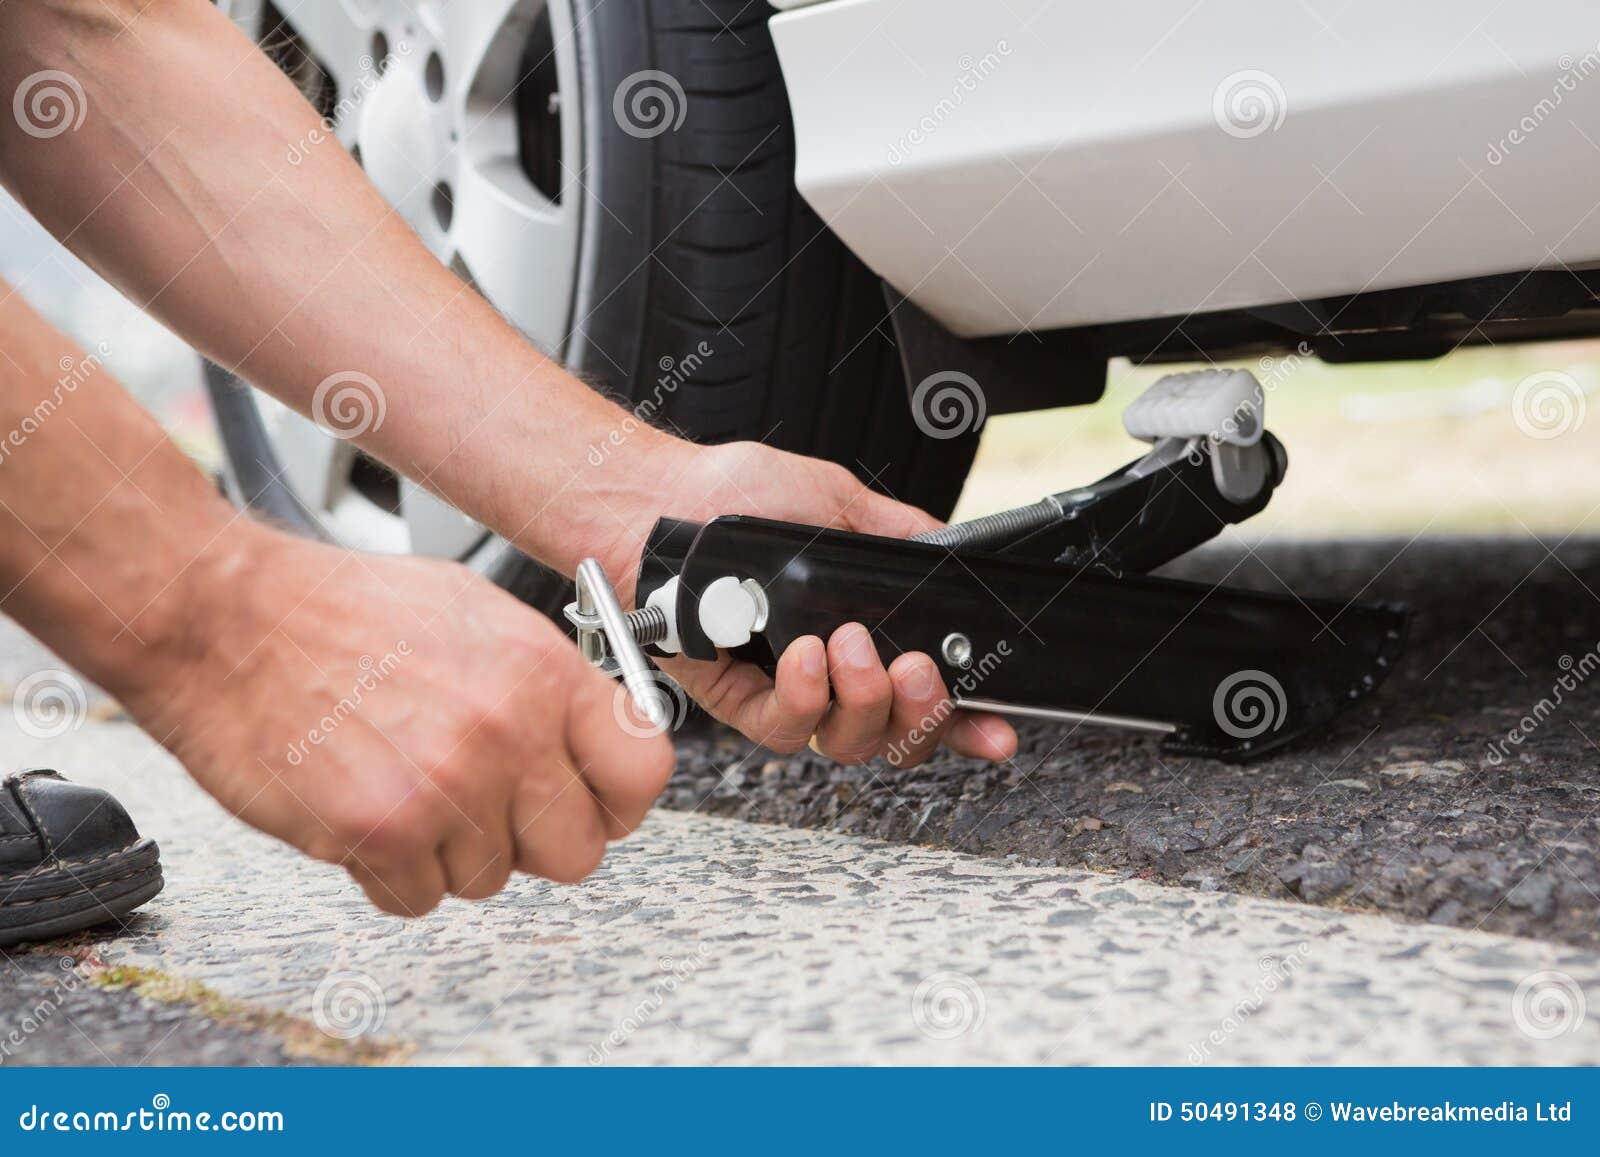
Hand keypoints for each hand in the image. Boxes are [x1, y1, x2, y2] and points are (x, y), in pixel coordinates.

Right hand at [118, 523, 672, 916]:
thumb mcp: (476, 611)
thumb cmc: (343, 611)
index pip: (642, 771)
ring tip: (405, 784)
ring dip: (452, 850)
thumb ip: (547, 681)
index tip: (596, 804)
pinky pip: (418, 898)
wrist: (229, 621)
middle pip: (576, 851)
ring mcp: (447, 788)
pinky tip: (367, 809)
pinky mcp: (381, 833)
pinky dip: (392, 871)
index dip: (619, 801)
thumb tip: (596, 734)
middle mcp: (508, 733)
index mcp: (543, 673)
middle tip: (489, 809)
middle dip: (534, 840)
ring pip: (491, 878)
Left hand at [593, 442, 1017, 767]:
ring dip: (865, 701)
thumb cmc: (735, 496)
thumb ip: (899, 534)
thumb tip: (952, 551)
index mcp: (863, 629)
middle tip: (918, 672)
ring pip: (845, 741)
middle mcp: (830, 672)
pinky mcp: (736, 702)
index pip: (923, 692)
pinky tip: (807, 657)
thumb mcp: (837, 501)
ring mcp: (785, 690)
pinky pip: (784, 728)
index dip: (965, 721)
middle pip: (894, 734)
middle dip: (922, 714)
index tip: (997, 730)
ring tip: (854, 648)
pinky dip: (804, 697)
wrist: (661, 499)